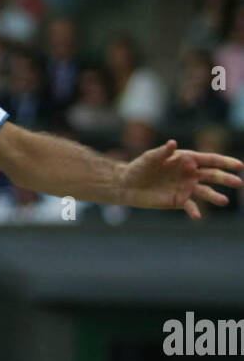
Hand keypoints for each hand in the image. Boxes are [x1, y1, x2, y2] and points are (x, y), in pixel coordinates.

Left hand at [122, 140, 242, 218]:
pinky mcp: (177, 201)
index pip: (210, 160)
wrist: (128, 185)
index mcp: (187, 159)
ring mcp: (185, 187)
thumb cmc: (140, 167)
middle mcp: (190, 173)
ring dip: (214, 196)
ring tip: (224, 201)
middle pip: (212, 175)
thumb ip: (163, 152)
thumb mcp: (150, 158)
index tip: (239, 165)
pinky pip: (189, 206)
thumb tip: (172, 144)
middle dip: (226, 178)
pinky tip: (198, 216)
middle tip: (239, 183)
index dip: (225, 162)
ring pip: (204, 192)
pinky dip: (194, 211)